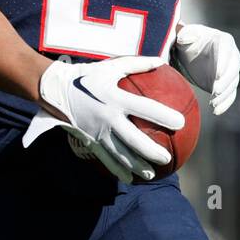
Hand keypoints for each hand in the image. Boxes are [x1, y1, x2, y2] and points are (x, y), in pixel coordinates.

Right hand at [22, 56, 183, 182]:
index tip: (181, 123)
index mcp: (116, 97)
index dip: (163, 116)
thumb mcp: (113, 65)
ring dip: (136, 166)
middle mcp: (108, 117)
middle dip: (151, 151)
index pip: (145, 108)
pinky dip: (117, 170)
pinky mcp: (90, 140)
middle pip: (133, 139)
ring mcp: (98, 131)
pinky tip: (129, 178)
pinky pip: (105, 158)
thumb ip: (138, 64)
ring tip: (151, 175)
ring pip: (120, 154)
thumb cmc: (90, 76)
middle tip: (167, 159)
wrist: (58, 89)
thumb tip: (162, 61)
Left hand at [171, 22, 239, 114]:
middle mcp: (232, 55)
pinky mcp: (226, 83)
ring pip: (232, 84)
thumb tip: (185, 38)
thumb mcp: (186, 34)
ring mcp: (230, 71)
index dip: (223, 63)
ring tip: (214, 104)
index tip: (217, 75)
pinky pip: (229, 94)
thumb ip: (186, 35)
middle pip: (233, 70)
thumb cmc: (189, 40)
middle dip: (226, 82)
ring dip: (225, 95)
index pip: (227, 52)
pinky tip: (217, 111)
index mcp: (224, 41)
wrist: (190, 52)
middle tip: (215, 91)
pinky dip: (225, 103)